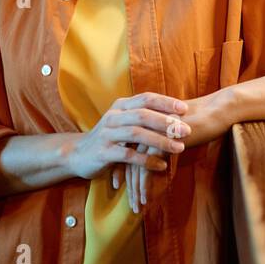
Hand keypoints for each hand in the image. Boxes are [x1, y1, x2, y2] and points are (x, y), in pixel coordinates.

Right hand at [67, 92, 188, 180]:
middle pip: (143, 115)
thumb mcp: (123, 122)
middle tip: (186, 131)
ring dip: (160, 141)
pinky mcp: (103, 152)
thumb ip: (143, 117)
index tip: (185, 109)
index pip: (146, 98)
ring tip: (179, 148)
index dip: (166, 102)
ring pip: (136, 134)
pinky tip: (162, 165)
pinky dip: (147, 160)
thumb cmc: (109, 138)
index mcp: (120, 106)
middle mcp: (113, 117)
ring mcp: (107, 134)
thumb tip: (176, 115)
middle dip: (167, 122)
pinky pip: (128, 155)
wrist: (78, 154)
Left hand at [115, 90, 235, 212]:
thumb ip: (165, 141)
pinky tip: (145, 199)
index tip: (119, 185)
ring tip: (136, 207)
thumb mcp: (177, 132)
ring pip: (135, 167)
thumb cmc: (200, 121)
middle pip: (127, 160)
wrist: (215, 111)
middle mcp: (143, 128)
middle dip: (127, 184)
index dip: (121, 169)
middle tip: (129, 202)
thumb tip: (159, 157)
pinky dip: (144, 186)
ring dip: (135, 189)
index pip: (126, 149)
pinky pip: (146, 168)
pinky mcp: (160, 144)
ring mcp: (150, 135)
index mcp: (145, 123)